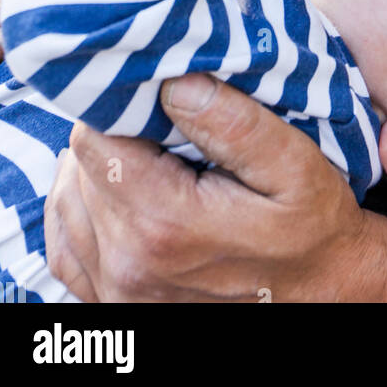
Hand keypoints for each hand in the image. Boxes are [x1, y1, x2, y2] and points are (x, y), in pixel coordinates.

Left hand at [44, 74, 386, 302]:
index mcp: (165, 224)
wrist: (321, 290)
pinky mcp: (114, 304)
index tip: (154, 91)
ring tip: (143, 148)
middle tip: (159, 116)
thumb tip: (175, 82)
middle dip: (112, 131)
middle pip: (79, 167)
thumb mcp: (293, 165)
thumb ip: (235, 123)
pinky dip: (81, 208)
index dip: (119, 103)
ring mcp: (117, 292)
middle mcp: (128, 264)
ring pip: (66, 201)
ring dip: (94, 167)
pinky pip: (65, 246)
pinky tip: (116, 189)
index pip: (94, 139)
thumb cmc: (309, 224)